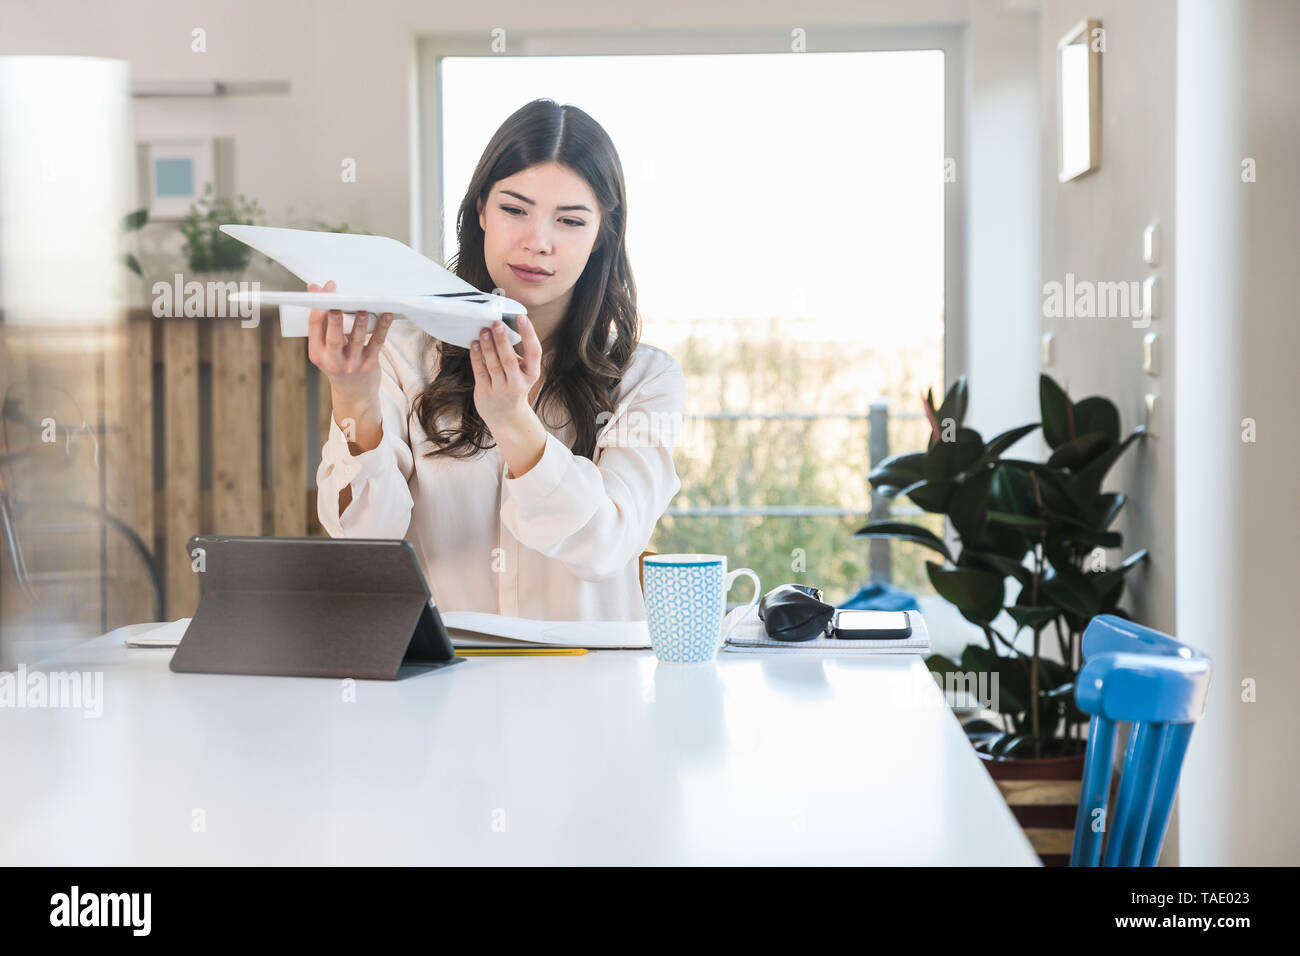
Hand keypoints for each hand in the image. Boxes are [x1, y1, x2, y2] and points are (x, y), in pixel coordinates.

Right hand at [306, 279, 393, 451]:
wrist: (354, 395)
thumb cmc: (338, 364)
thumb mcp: (324, 347)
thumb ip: (322, 321)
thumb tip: (316, 288)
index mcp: (317, 353)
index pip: (314, 326)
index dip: (319, 306)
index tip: (327, 289)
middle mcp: (332, 360)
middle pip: (333, 335)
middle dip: (334, 316)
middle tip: (338, 299)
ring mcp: (352, 364)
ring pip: (356, 339)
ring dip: (360, 321)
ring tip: (363, 306)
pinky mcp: (369, 365)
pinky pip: (376, 343)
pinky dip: (382, 328)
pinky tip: (387, 315)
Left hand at [469, 314, 542, 430]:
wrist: (507, 417)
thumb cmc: (514, 386)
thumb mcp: (523, 371)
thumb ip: (516, 354)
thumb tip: (502, 328)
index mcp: (532, 373)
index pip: (534, 352)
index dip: (529, 334)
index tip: (522, 317)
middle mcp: (518, 383)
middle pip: (509, 359)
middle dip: (502, 340)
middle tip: (497, 323)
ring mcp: (501, 390)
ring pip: (493, 364)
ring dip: (487, 345)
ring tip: (483, 330)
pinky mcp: (486, 393)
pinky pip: (480, 371)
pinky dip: (477, 356)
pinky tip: (474, 344)